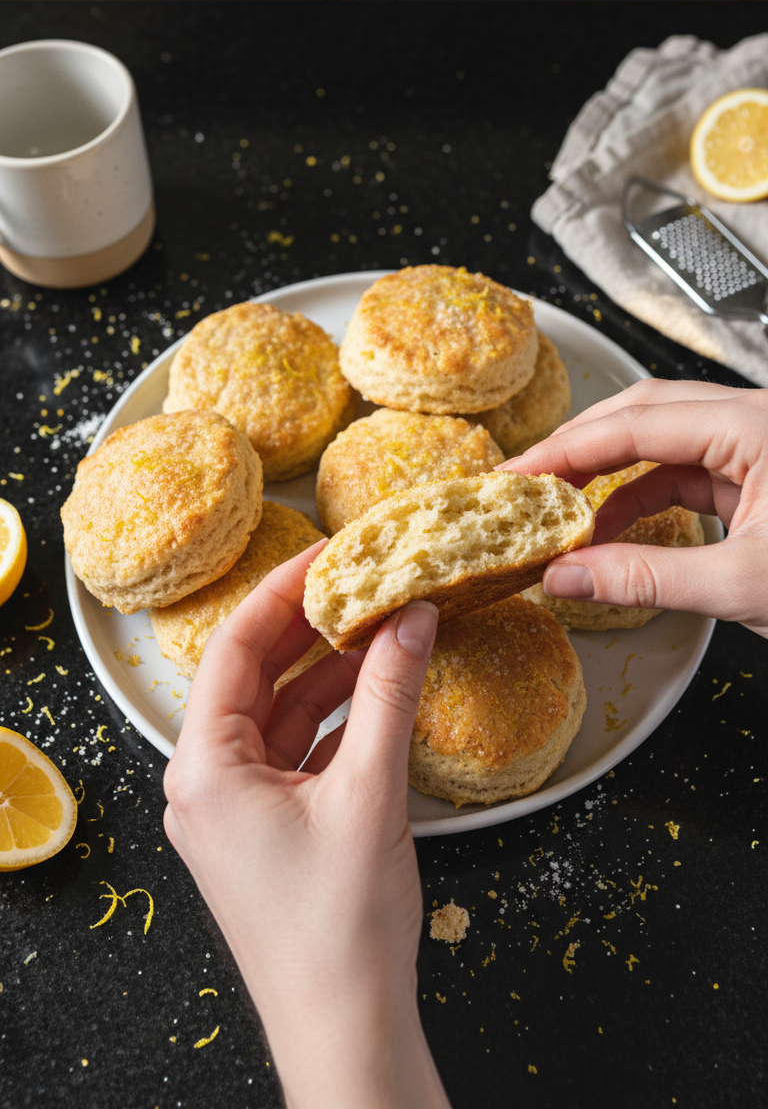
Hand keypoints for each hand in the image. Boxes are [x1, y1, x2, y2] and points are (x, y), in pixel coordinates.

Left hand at [163, 543, 450, 1108]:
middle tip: (365, 578)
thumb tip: (413, 615)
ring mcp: (235, 809)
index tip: (331, 549)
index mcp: (204, 766)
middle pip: (256, 676)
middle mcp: (205, 781)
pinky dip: (335, 721)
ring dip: (331, 674)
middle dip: (312, 627)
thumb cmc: (341, 926)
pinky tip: (380, 690)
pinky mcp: (266, 831)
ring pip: (281, 714)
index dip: (285, 589)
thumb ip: (389, 694)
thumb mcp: (371, 792)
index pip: (237, 647)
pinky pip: (296, 754)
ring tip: (385, 626)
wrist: (345, 1032)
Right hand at [501, 379, 767, 638]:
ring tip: (560, 508)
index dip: (567, 450)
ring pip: (664, 438)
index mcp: (755, 426)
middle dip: (582, 447)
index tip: (515, 475)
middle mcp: (754, 418)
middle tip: (528, 482)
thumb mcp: (739, 585)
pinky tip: (607, 526)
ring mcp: (755, 444)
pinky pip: (686, 470)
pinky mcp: (756, 473)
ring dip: (608, 473)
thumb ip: (646, 578)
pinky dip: (641, 495)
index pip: (638, 424)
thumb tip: (564, 577)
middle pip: (645, 412)